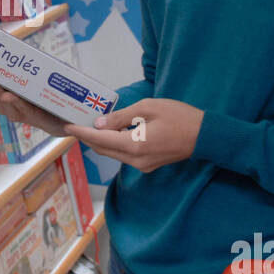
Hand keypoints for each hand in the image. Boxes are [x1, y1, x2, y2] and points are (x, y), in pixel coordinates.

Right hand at [0, 64, 70, 137]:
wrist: (64, 117)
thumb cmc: (41, 92)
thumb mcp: (28, 71)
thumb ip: (14, 57)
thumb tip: (2, 35)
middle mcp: (2, 99)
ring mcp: (15, 109)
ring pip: (2, 100)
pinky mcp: (32, 117)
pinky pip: (22, 108)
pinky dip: (16, 102)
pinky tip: (11, 94)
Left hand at [65, 98, 203, 172]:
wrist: (205, 136)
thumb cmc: (179, 117)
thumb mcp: (148, 108)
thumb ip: (121, 117)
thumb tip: (99, 123)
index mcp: (135, 145)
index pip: (100, 140)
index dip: (82, 133)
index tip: (67, 126)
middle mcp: (135, 160)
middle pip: (103, 150)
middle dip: (87, 138)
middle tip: (74, 124)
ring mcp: (142, 166)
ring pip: (113, 154)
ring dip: (100, 142)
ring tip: (88, 127)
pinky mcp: (147, 166)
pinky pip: (124, 156)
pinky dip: (113, 145)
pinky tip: (109, 133)